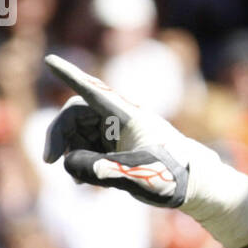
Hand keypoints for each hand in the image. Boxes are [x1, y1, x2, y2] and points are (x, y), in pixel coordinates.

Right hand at [43, 54, 194, 206]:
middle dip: (60, 134)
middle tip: (49, 160)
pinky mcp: (121, 147)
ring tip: (77, 180)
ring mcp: (120, 133)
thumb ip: (99, 169)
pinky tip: (82, 181)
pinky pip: (91, 147)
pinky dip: (82, 160)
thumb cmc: (171, 178)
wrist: (197, 187)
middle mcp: (121, 119)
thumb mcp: (134, 175)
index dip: (69, 77)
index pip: (92, 92)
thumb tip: (68, 164)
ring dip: (71, 151)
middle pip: (77, 114)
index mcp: (127, 116)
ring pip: (82, 133)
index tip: (50, 61)